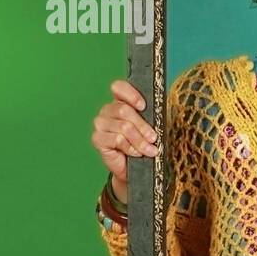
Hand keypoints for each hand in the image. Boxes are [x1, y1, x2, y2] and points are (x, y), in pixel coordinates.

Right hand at [92, 80, 157, 200]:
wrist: (133, 168)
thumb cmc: (142, 144)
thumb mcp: (149, 127)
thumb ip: (150, 115)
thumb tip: (159, 110)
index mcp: (120, 102)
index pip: (118, 87)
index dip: (131, 94)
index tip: (144, 106)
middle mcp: (107, 110)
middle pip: (124, 110)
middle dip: (143, 126)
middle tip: (154, 138)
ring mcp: (100, 124)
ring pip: (123, 127)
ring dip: (140, 141)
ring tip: (150, 150)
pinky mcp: (97, 139)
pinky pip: (117, 140)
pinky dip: (130, 148)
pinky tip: (135, 153)